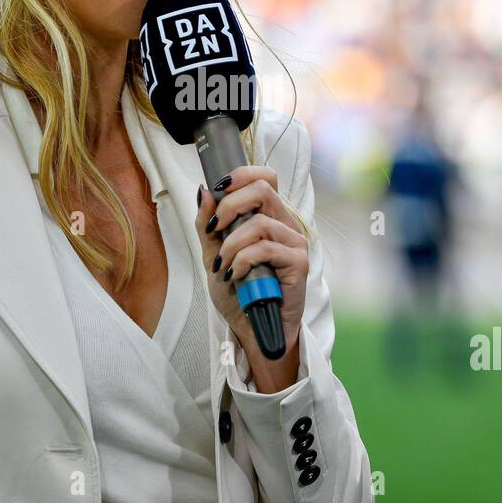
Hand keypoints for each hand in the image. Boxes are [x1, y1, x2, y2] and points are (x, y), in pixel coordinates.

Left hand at [195, 167, 307, 387]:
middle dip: (229, 206)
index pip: (265, 177)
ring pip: (259, 223)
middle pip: (263, 189)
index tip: (217, 188)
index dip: (242, 175)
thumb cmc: (239, 292)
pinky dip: (242, 260)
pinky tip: (235, 275)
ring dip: (230, 245)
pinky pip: (265, 249)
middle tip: (213, 230)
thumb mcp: (213, 254)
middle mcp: (285, 225)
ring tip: (221, 266)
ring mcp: (294, 243)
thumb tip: (203, 191)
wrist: (253, 328)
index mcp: (269, 216)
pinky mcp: (298, 264)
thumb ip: (208, 224)